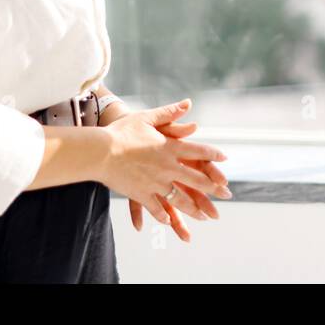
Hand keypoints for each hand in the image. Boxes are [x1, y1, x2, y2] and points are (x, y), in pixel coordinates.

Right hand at [101, 100, 228, 241]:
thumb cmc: (121, 132)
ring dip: (193, 208)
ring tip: (204, 216)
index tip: (224, 159)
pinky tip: (168, 221)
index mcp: (170, 147)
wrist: (100, 151)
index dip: (213, 155)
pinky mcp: (142, 194)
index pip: (198, 151)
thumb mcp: (147, 118)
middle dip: (212, 188)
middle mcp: (167, 167)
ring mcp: (156, 183)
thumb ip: (169, 113)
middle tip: (224, 194)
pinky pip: (156, 208)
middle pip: (195, 179)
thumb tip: (188, 103)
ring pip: (180, 199)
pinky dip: (163, 215)